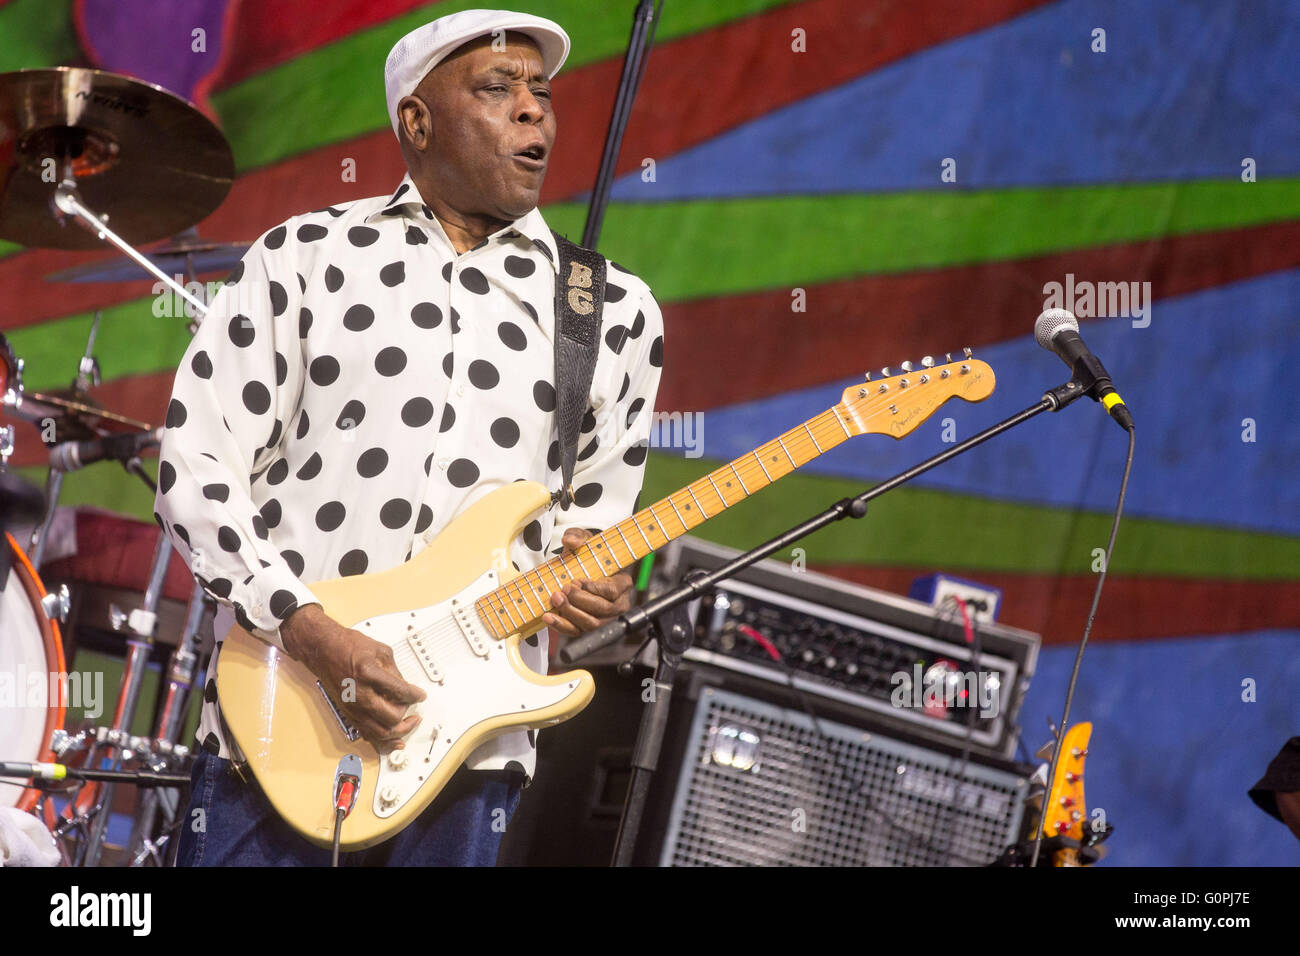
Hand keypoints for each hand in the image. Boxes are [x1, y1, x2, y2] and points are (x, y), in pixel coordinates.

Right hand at [279, 604, 425, 752]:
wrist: (323, 650)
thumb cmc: (347, 646)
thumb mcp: (380, 650)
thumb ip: (395, 670)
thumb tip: (404, 686)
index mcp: (369, 674)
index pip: (400, 692)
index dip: (415, 695)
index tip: (420, 695)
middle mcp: (360, 694)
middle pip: (392, 717)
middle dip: (407, 714)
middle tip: (413, 708)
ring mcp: (353, 707)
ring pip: (380, 732)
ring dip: (399, 732)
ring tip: (409, 724)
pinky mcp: (348, 713)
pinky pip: (368, 734)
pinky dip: (383, 740)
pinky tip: (394, 739)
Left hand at [542, 528, 634, 637]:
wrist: (582, 568)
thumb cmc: (590, 556)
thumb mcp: (586, 541)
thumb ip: (579, 536)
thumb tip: (570, 541)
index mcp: (622, 583)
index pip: (612, 591)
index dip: (594, 588)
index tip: (577, 580)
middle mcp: (617, 604)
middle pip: (602, 610)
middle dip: (580, 600)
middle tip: (563, 588)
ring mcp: (604, 618)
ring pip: (590, 624)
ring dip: (570, 612)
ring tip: (555, 598)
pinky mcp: (588, 626)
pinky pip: (576, 632)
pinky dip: (561, 625)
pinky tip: (548, 616)